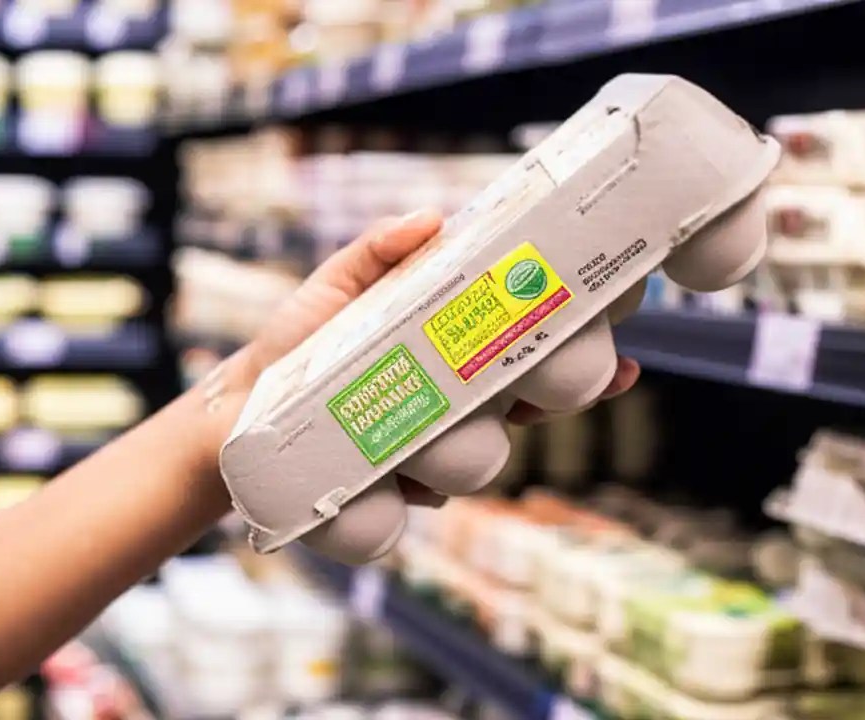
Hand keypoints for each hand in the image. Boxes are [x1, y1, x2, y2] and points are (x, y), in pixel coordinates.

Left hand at [199, 209, 640, 493]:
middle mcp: (459, 403)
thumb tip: (432, 219)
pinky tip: (400, 479)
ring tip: (434, 434)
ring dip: (470, 450)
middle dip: (551, 397)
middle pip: (532, 406)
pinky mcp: (396, 492)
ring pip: (483, 459)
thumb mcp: (336, 286)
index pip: (537, 346)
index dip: (585, 345)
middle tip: (545, 382)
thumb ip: (379, 250)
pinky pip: (426, 500)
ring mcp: (431, 451)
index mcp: (458, 350)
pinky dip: (415, 490)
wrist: (242, 413)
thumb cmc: (299, 343)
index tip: (622, 337)